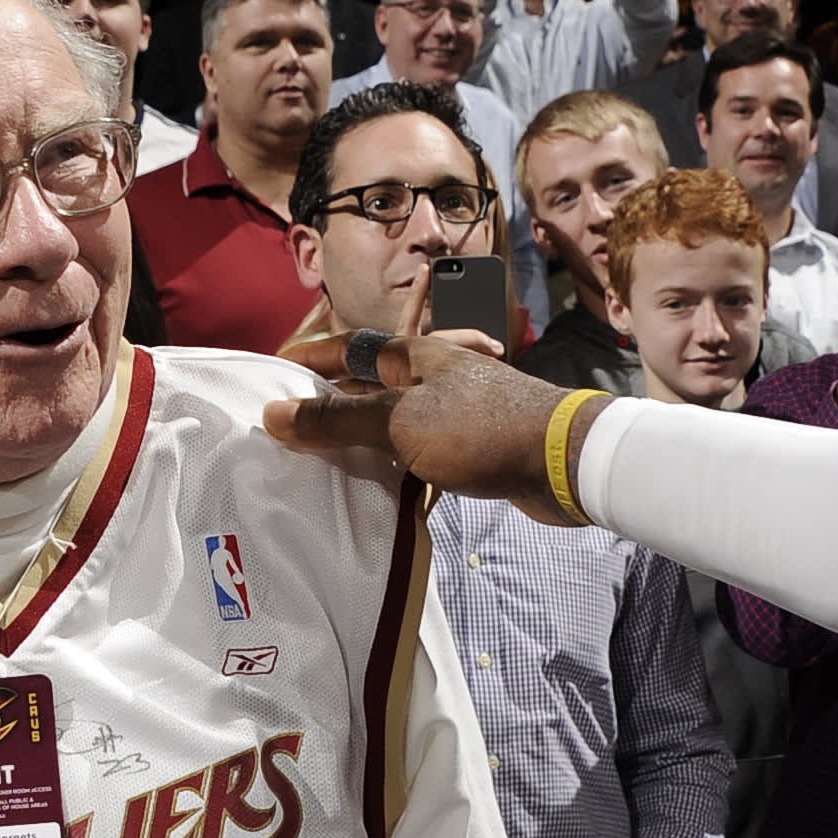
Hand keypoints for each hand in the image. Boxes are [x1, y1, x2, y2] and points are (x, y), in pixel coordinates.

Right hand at [262, 331, 591, 523]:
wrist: (563, 461)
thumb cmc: (480, 428)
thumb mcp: (398, 421)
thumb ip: (337, 421)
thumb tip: (274, 413)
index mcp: (414, 356)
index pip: (348, 348)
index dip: (311, 359)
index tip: (275, 374)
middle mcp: (434, 376)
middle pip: (371, 385)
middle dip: (335, 403)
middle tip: (294, 428)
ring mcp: (455, 412)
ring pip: (395, 422)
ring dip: (365, 439)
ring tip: (327, 463)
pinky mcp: (473, 448)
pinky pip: (420, 452)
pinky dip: (398, 466)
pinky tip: (384, 488)